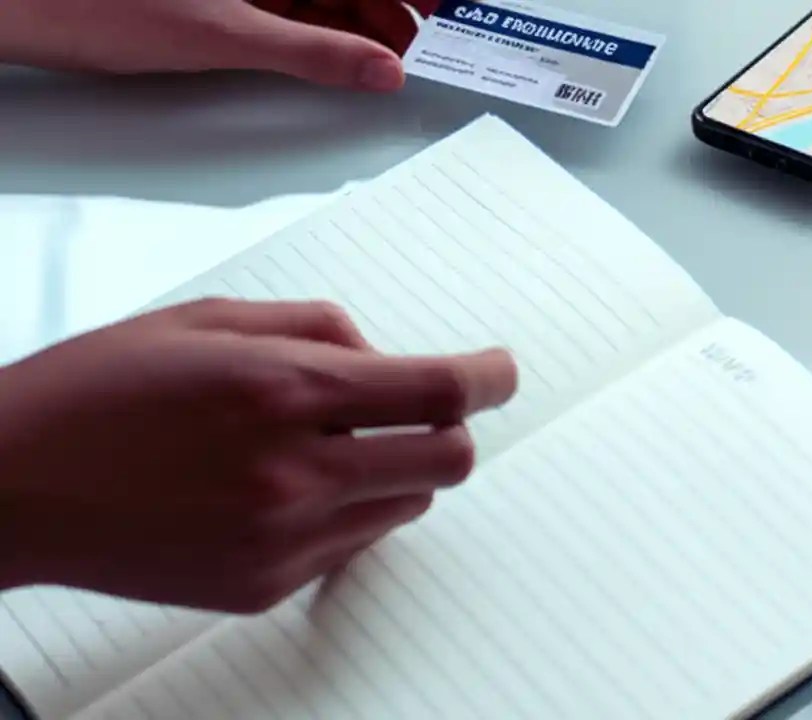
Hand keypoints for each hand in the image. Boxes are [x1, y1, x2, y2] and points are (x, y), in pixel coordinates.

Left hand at [0, 0, 438, 91]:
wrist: (29, 13)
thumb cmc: (102, 3)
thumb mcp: (230, 36)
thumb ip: (316, 54)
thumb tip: (378, 68)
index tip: (448, 8)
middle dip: (394, 8)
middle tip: (432, 42)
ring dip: (363, 22)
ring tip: (397, 57)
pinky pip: (296, 8)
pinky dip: (326, 31)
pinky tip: (348, 54)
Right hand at [0, 298, 516, 612]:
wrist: (11, 485)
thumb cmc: (98, 392)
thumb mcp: (209, 319)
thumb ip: (316, 327)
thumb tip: (383, 355)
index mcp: (281, 389)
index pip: (436, 391)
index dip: (489, 377)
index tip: (501, 371)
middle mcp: (293, 471)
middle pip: (449, 460)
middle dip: (451, 427)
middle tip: (419, 408)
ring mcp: (282, 539)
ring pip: (407, 504)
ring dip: (396, 468)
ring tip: (324, 444)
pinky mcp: (265, 584)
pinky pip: (354, 544)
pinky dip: (348, 509)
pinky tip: (285, 486)